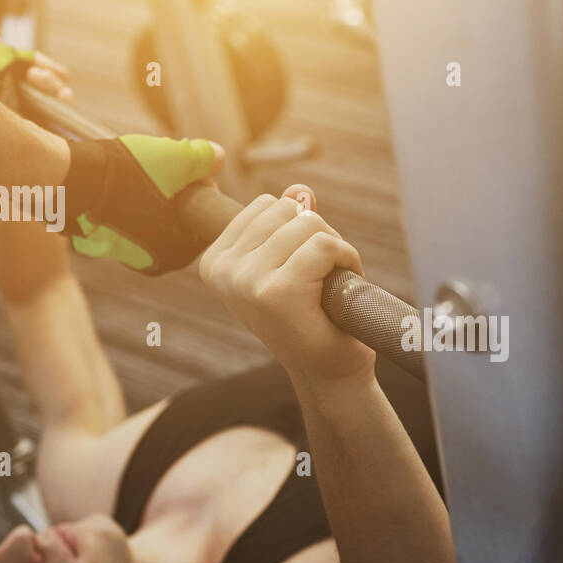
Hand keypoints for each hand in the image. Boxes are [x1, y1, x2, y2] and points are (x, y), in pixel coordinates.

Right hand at [63, 135, 224, 274]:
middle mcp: (154, 262)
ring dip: (150, 192)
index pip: (202, 215)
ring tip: (135, 171)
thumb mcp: (174, 159)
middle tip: (159, 166)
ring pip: (152, 215)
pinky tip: (116, 182)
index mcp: (178, 252)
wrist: (69, 180)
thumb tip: (220, 157)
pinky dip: (126, 200)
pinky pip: (126, 218)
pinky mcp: (102, 243)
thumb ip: (204, 159)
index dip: (197, 183)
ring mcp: (127, 255)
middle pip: (178, 216)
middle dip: (173, 189)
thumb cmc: (126, 174)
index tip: (183, 165)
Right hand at [199, 185, 376, 385]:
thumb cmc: (312, 319)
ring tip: (328, 285)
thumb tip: (299, 189)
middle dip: (317, 236)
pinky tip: (343, 287)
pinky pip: (325, 245)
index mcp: (215, 261)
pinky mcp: (276, 291)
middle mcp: (222, 270)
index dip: (298, 230)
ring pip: (309, 224)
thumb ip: (290, 223)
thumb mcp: (292, 263)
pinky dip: (347, 259)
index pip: (267, 205)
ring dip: (334, 249)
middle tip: (320, 278)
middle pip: (288, 209)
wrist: (329, 373)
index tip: (300, 269)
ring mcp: (245, 281)